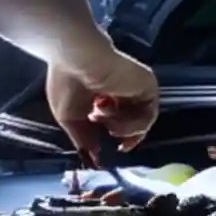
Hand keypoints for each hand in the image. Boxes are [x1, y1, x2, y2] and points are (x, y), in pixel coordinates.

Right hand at [46, 47, 157, 166]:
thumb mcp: (70, 118)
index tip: (110, 150)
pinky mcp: (148, 86)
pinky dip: (129, 123)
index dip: (116, 135)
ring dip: (120, 128)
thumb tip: (94, 158)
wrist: (76, 58)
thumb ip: (84, 138)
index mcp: (106, 92)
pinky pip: (148, 116)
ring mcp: (138, 87)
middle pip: (136, 122)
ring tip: (100, 116)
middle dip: (125, 137)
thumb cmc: (67, 82)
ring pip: (142, 122)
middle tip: (118, 146)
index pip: (120, 118)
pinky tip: (110, 112)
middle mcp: (125, 89)